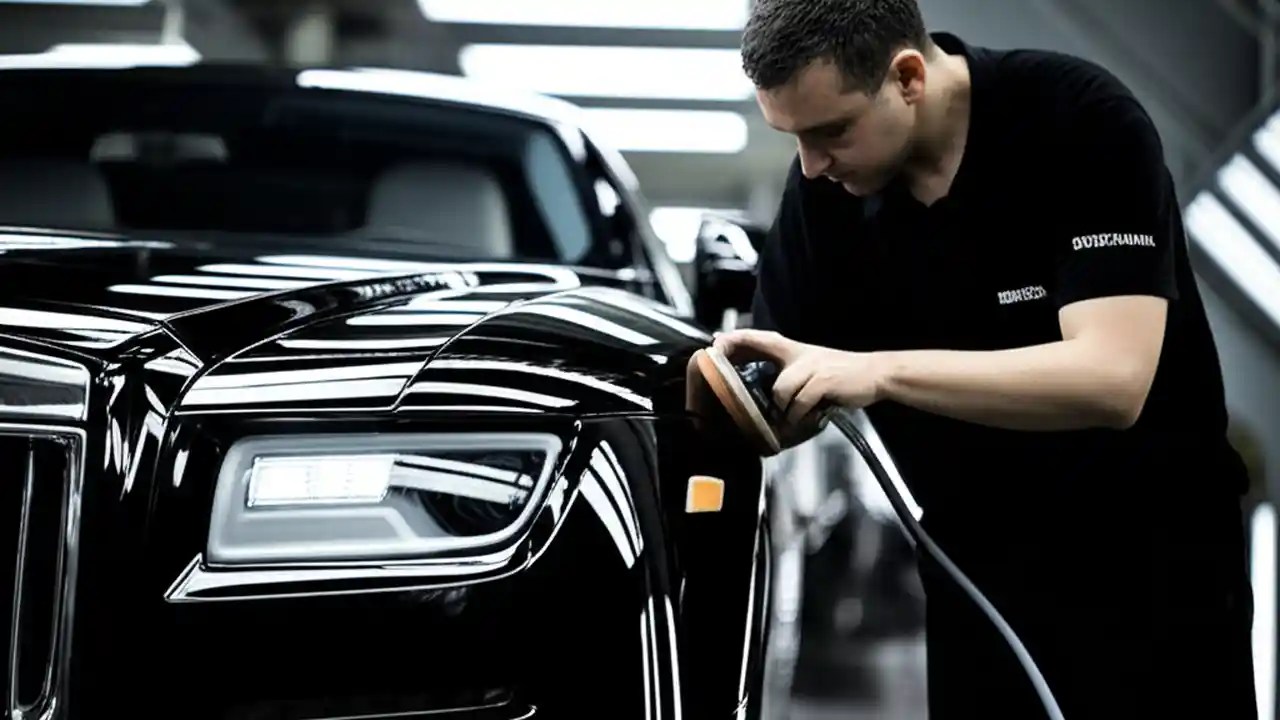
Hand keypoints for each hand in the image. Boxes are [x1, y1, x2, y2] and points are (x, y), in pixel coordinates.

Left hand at [712, 329, 884, 428]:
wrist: (875, 374)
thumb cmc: (841, 376)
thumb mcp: (812, 369)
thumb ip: (789, 375)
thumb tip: (765, 392)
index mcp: (795, 349)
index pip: (761, 337)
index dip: (738, 337)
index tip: (716, 342)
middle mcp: (800, 354)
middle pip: (766, 351)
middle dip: (746, 363)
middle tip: (734, 384)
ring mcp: (811, 366)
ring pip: (780, 390)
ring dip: (783, 409)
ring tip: (790, 419)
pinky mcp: (822, 381)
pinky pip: (798, 403)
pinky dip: (798, 416)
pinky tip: (805, 419)